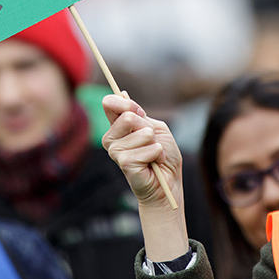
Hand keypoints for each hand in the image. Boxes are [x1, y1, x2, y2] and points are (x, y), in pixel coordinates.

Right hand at [102, 93, 188, 261]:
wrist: (169, 182)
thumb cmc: (162, 155)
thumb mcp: (155, 128)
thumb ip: (140, 116)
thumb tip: (123, 95)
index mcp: (118, 126)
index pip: (110, 103)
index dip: (125, 103)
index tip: (139, 112)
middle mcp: (112, 138)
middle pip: (127, 116)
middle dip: (148, 127)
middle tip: (151, 141)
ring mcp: (116, 151)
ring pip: (142, 133)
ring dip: (155, 144)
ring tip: (153, 155)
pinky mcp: (124, 163)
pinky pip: (148, 150)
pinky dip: (157, 154)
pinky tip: (153, 164)